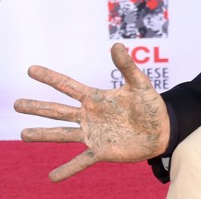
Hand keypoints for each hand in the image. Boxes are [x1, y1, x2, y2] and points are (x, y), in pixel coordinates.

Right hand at [13, 43, 168, 181]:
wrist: (162, 129)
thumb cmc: (151, 105)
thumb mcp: (140, 84)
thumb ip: (127, 66)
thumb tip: (117, 45)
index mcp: (96, 98)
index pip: (68, 86)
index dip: (50, 77)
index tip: (31, 70)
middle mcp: (89, 116)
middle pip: (57, 111)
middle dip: (37, 107)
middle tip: (16, 104)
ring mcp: (93, 134)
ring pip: (61, 135)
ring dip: (42, 135)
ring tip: (23, 134)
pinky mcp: (101, 151)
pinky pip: (80, 162)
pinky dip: (66, 169)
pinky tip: (52, 178)